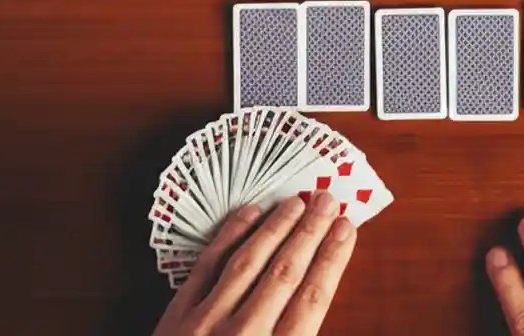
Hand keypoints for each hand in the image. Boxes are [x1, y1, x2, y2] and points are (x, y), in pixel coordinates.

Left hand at [152, 192, 356, 335]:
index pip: (313, 298)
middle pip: (286, 272)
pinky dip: (229, 237)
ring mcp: (207, 324)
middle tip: (329, 200)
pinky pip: (206, 267)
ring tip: (296, 201)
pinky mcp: (176, 317)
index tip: (347, 228)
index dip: (333, 258)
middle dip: (311, 232)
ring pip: (249, 263)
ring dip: (276, 228)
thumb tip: (317, 302)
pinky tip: (248, 215)